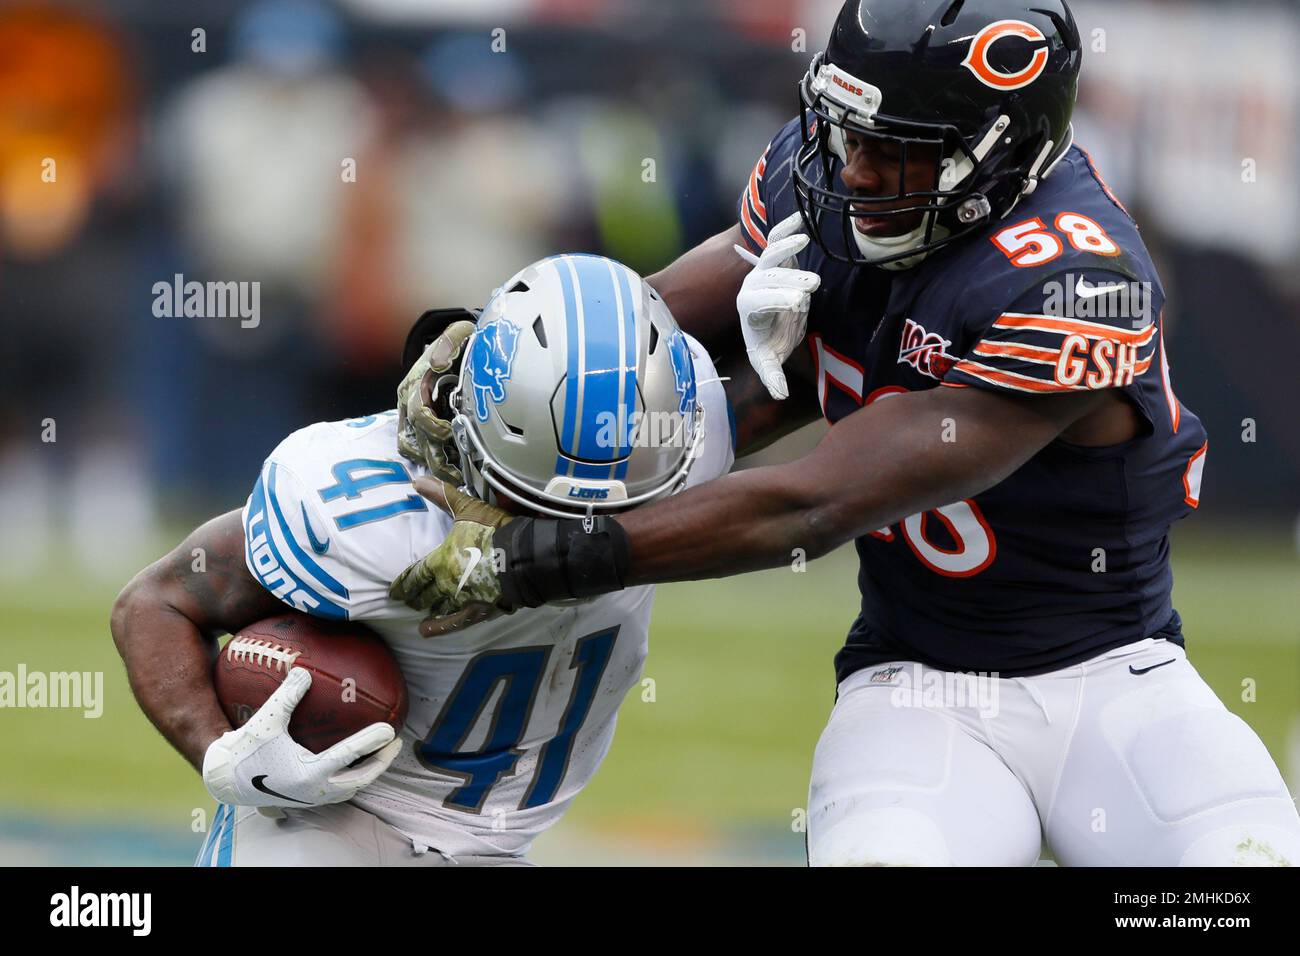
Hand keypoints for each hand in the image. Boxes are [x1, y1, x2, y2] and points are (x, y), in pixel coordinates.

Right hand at [202, 668, 400, 810]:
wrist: (225, 780)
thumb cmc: (245, 749)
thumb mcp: (265, 722)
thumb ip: (286, 697)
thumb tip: (304, 670)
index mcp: (307, 773)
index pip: (347, 757)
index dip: (370, 742)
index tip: (390, 730)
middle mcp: (314, 790)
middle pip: (360, 780)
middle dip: (381, 762)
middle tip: (397, 742)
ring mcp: (312, 798)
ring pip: (351, 789)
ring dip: (370, 772)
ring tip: (384, 753)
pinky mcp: (307, 799)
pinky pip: (339, 790)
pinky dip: (353, 777)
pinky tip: (357, 763)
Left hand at [388, 477, 512, 636]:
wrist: (525, 556)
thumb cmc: (495, 531)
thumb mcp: (467, 509)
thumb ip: (442, 496)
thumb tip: (416, 480)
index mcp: (441, 561)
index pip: (415, 574)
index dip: (403, 582)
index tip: (394, 589)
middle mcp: (446, 584)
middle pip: (423, 594)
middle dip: (414, 596)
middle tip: (406, 598)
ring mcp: (462, 600)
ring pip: (437, 608)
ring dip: (426, 608)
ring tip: (419, 610)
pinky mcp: (479, 610)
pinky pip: (454, 623)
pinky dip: (438, 628)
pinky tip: (426, 631)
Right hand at [396, 320, 477, 481]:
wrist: (452, 345)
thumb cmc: (457, 342)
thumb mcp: (456, 333)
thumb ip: (449, 342)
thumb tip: (438, 362)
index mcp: (415, 384)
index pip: (417, 412)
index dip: (432, 426)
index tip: (450, 433)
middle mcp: (408, 402)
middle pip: (414, 437)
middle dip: (435, 457)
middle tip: (456, 475)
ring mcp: (410, 415)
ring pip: (412, 447)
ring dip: (431, 464)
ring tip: (455, 480)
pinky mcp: (416, 424)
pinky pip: (415, 448)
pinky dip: (429, 461)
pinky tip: (452, 471)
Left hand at [734, 211, 820, 400]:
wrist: (766, 318)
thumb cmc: (768, 339)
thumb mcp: (768, 359)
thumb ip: (772, 376)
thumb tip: (780, 395)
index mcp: (748, 308)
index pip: (759, 301)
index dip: (776, 300)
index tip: (799, 303)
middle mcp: (752, 284)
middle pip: (768, 278)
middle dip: (788, 280)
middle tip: (811, 285)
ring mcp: (762, 267)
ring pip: (771, 254)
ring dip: (786, 247)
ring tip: (804, 241)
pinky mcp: (774, 255)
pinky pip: (777, 237)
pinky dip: (787, 226)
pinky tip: (802, 215)